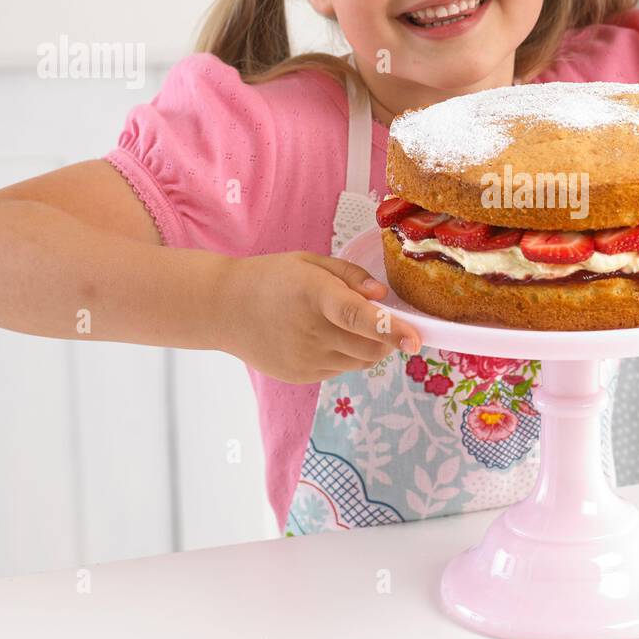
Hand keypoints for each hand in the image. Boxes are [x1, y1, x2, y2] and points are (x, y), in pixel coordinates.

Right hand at [218, 251, 421, 383]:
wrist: (222, 308)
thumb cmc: (272, 278)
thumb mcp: (310, 262)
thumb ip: (351, 276)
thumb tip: (383, 297)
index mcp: (314, 294)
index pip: (358, 316)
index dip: (391, 329)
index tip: (415, 340)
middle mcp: (311, 331)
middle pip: (371, 348)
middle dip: (389, 339)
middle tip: (385, 322)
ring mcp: (305, 358)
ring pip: (360, 362)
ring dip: (368, 347)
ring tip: (343, 325)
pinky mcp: (301, 376)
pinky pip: (341, 369)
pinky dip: (346, 356)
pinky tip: (322, 337)